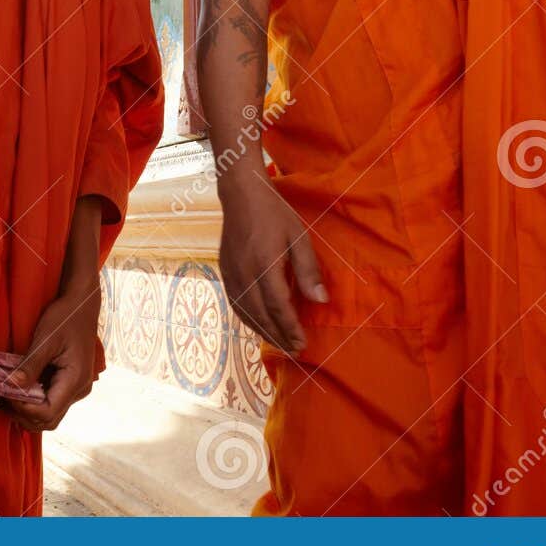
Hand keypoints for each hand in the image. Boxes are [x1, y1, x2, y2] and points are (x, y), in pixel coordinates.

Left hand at [5, 283, 101, 431]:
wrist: (82, 305)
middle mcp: (79, 390)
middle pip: (49, 420)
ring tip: (7, 396)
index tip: (6, 394)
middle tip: (2, 399)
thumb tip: (11, 386)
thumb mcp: (45, 339)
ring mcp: (76, 388)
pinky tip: (18, 389)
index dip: (24, 409)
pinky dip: (34, 402)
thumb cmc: (65, 318)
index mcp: (75, 380)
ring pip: (50, 414)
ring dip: (28, 411)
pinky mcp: (70, 383)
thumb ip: (30, 365)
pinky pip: (52, 401)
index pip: (48, 412)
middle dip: (24, 415)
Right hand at [217, 174, 326, 354]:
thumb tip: (321, 301)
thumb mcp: (299, 237)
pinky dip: (247, 319)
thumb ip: (308, 270)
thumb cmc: (275, 213)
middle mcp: (244, 274)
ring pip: (245, 312)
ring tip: (278, 343)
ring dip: (262, 331)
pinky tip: (258, 324)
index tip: (302, 343)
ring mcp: (231, 273)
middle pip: (260, 315)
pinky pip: (235, 303)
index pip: (278, 307)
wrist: (241, 195)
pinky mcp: (225, 271)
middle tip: (293, 351)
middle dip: (278, 336)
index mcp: (264, 265)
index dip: (290, 328)